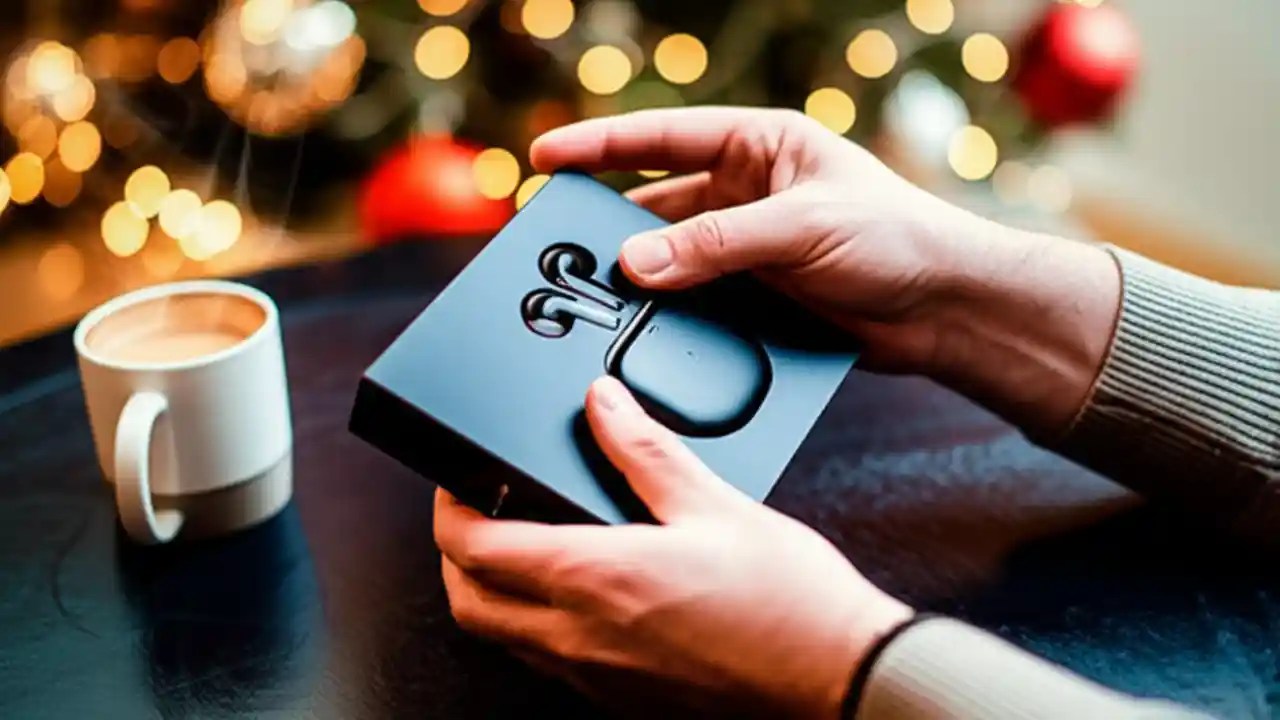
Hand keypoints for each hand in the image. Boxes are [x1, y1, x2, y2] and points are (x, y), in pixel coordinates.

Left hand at [434, 376, 911, 718]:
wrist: (839, 679)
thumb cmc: (790, 604)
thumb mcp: (716, 505)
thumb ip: (647, 450)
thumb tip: (604, 405)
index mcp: (597, 579)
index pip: (475, 547)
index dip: (450, 507)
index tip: (460, 480)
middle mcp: (582, 637)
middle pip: (468, 602)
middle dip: (456, 554)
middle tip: (478, 512)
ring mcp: (597, 677)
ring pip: (502, 637)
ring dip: (492, 591)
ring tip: (524, 546)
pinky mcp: (621, 701)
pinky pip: (547, 662)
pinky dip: (537, 625)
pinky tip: (580, 596)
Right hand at [531, 107, 1120, 434]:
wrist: (947, 309)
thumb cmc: (897, 239)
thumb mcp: (802, 228)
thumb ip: (718, 244)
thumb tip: (635, 263)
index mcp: (760, 145)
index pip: (663, 137)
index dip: (600, 146)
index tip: (545, 158)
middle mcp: (747, 190)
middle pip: (657, 203)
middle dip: (609, 223)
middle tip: (557, 246)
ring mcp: (749, 246)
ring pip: (671, 258)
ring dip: (638, 277)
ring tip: (592, 296)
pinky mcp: (757, 294)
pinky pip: (696, 300)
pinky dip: (669, 313)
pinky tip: (643, 329)